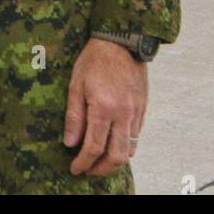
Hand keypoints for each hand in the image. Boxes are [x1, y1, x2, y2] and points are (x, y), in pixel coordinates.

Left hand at [65, 38, 147, 176]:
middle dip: (101, 169)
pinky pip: (136, 137)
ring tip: (98, 161)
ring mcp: (136, 114)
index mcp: (104, 108)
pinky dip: (125, 147)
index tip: (74, 169)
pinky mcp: (143, 110)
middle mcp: (123, 115)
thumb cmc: (93, 61)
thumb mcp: (75, 85)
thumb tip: (70, 143)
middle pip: (116, 157)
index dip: (83, 162)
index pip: (94, 147)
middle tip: (87, 170)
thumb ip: (74, 116)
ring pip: (130, 150)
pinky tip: (112, 144)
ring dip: (114, 161)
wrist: (121, 43)